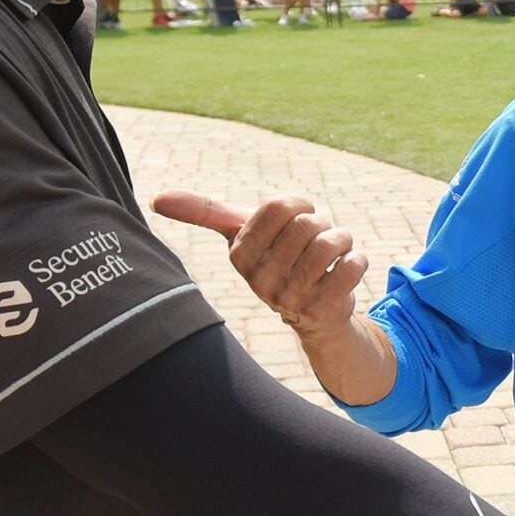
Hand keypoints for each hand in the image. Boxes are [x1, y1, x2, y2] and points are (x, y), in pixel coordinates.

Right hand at [153, 191, 366, 339]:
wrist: (312, 316)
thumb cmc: (276, 262)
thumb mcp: (241, 235)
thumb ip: (204, 213)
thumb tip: (156, 199)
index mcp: (240, 255)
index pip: (279, 207)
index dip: (299, 205)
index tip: (298, 218)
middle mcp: (260, 279)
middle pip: (308, 224)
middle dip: (323, 225)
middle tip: (317, 242)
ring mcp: (291, 298)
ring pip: (331, 243)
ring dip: (342, 240)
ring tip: (335, 252)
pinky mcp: (323, 309)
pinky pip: (352, 265)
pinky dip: (357, 259)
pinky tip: (346, 270)